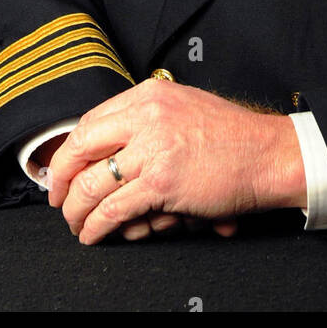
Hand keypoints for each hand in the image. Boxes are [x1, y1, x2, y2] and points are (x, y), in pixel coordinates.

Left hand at [46, 80, 306, 244]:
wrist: (267, 154)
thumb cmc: (232, 136)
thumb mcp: (184, 107)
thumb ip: (148, 118)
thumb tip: (109, 148)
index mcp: (150, 93)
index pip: (91, 120)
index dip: (70, 151)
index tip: (64, 170)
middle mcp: (147, 115)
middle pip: (81, 147)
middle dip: (62, 179)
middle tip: (58, 199)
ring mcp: (153, 149)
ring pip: (91, 184)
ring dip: (75, 210)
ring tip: (76, 223)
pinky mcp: (161, 183)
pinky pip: (112, 209)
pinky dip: (96, 226)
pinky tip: (93, 233)